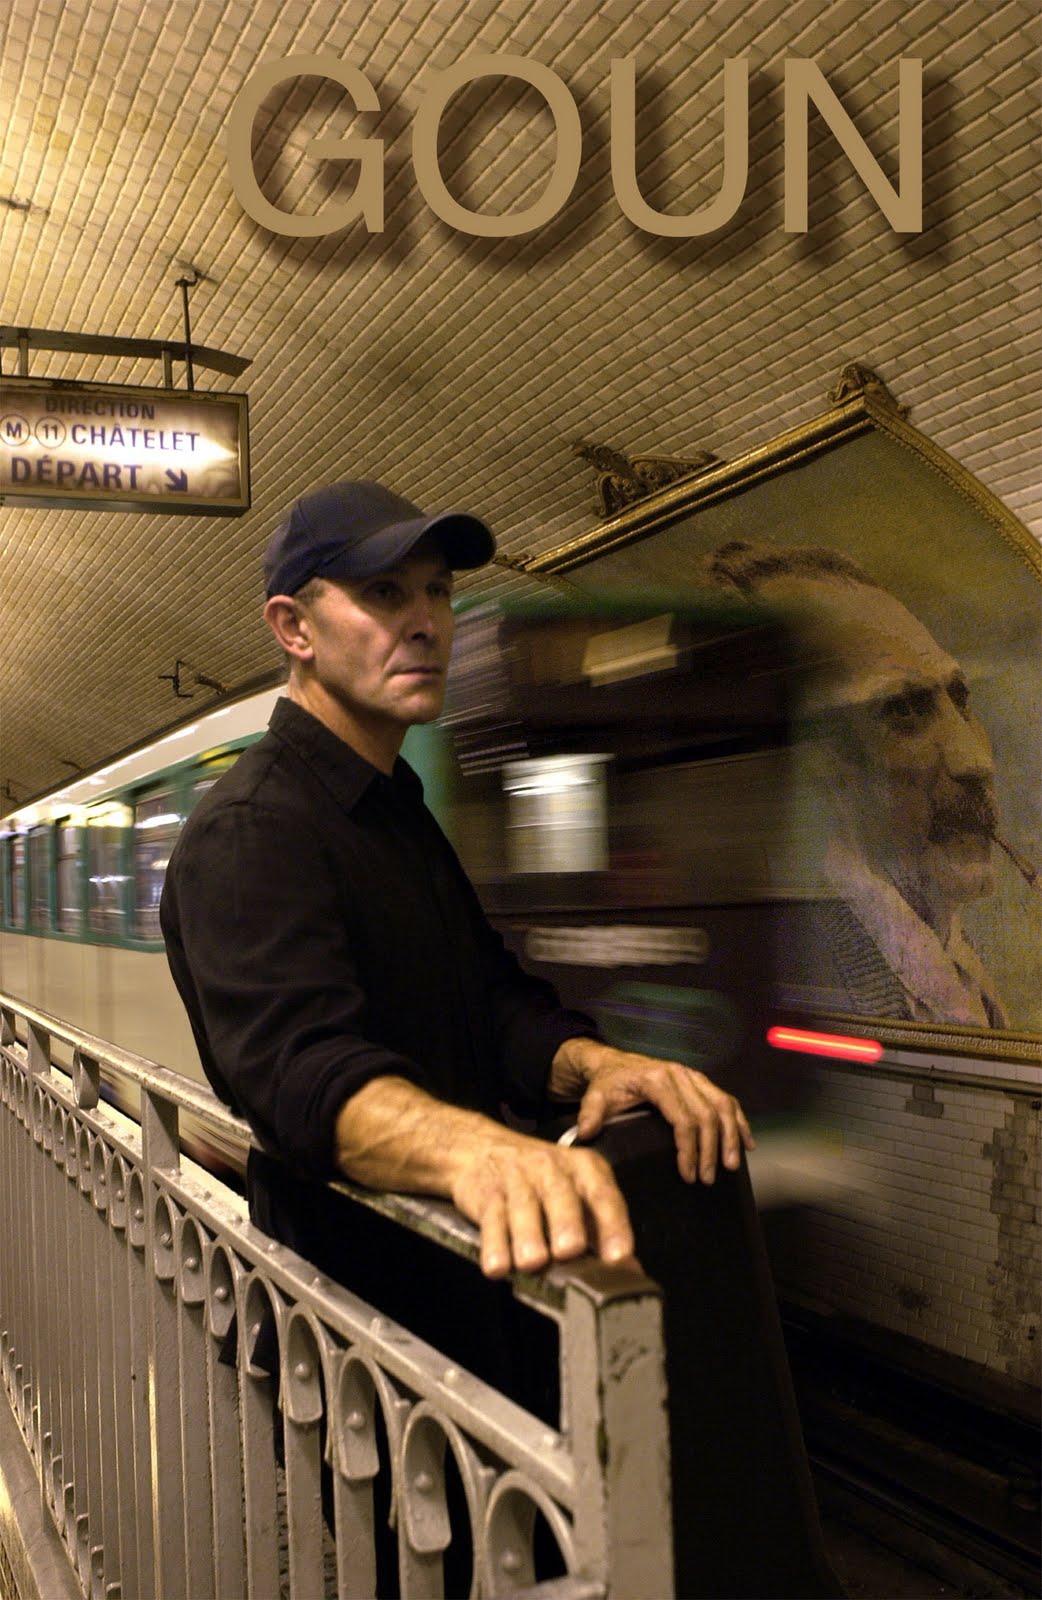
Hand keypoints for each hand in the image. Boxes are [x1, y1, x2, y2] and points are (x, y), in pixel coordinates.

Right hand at [449, 1124, 634, 1279]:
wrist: (482, 1150)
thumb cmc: (539, 1180)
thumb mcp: (576, 1193)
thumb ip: (600, 1230)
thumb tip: (629, 1269)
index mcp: (584, 1170)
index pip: (603, 1196)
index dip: (613, 1226)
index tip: (619, 1256)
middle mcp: (552, 1169)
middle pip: (562, 1196)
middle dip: (567, 1224)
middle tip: (569, 1250)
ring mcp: (517, 1178)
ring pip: (523, 1207)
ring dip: (528, 1237)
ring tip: (532, 1262)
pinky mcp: (486, 1192)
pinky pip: (491, 1219)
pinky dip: (494, 1245)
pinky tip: (498, 1266)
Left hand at [551, 1038, 754, 1184]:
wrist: (614, 1064)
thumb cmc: (608, 1082)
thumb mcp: (596, 1096)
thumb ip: (590, 1114)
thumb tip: (585, 1134)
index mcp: (658, 1080)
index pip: (683, 1118)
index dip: (689, 1149)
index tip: (688, 1174)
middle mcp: (681, 1075)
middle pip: (707, 1115)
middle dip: (710, 1151)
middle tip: (707, 1179)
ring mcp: (694, 1077)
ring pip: (723, 1106)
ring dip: (731, 1137)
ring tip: (730, 1166)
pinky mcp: (701, 1082)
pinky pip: (726, 1100)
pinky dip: (739, 1122)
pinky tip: (747, 1143)